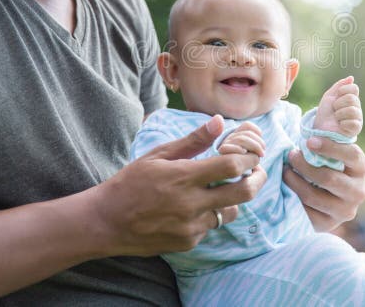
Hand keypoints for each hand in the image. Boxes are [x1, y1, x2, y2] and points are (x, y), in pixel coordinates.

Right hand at [90, 116, 266, 256]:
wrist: (105, 223)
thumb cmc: (130, 183)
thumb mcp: (158, 155)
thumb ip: (192, 141)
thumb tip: (219, 121)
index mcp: (183, 177)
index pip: (231, 166)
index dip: (248, 158)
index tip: (252, 154)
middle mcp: (191, 204)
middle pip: (243, 192)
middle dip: (257, 179)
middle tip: (259, 172)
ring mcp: (191, 226)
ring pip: (229, 211)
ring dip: (230, 200)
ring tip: (219, 189)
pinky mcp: (188, 243)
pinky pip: (211, 226)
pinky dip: (209, 215)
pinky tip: (193, 208)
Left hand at [283, 137, 364, 231]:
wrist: (326, 198)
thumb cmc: (326, 164)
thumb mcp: (331, 151)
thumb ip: (327, 138)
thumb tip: (315, 125)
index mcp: (361, 167)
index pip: (350, 155)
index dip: (329, 147)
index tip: (308, 141)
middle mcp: (358, 191)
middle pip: (328, 177)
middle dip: (304, 165)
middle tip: (291, 155)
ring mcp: (344, 210)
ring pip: (313, 195)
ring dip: (293, 180)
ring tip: (285, 170)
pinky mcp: (328, 224)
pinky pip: (305, 211)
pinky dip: (292, 197)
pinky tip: (286, 187)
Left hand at [313, 76, 361, 137]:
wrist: (320, 126)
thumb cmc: (325, 112)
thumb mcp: (330, 96)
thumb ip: (339, 85)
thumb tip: (351, 77)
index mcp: (352, 98)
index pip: (354, 88)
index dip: (342, 90)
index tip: (336, 96)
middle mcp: (357, 107)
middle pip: (351, 98)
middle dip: (338, 103)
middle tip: (334, 109)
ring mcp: (358, 118)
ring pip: (352, 110)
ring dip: (339, 113)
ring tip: (336, 117)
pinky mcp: (356, 128)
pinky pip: (353, 123)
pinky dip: (343, 123)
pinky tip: (340, 125)